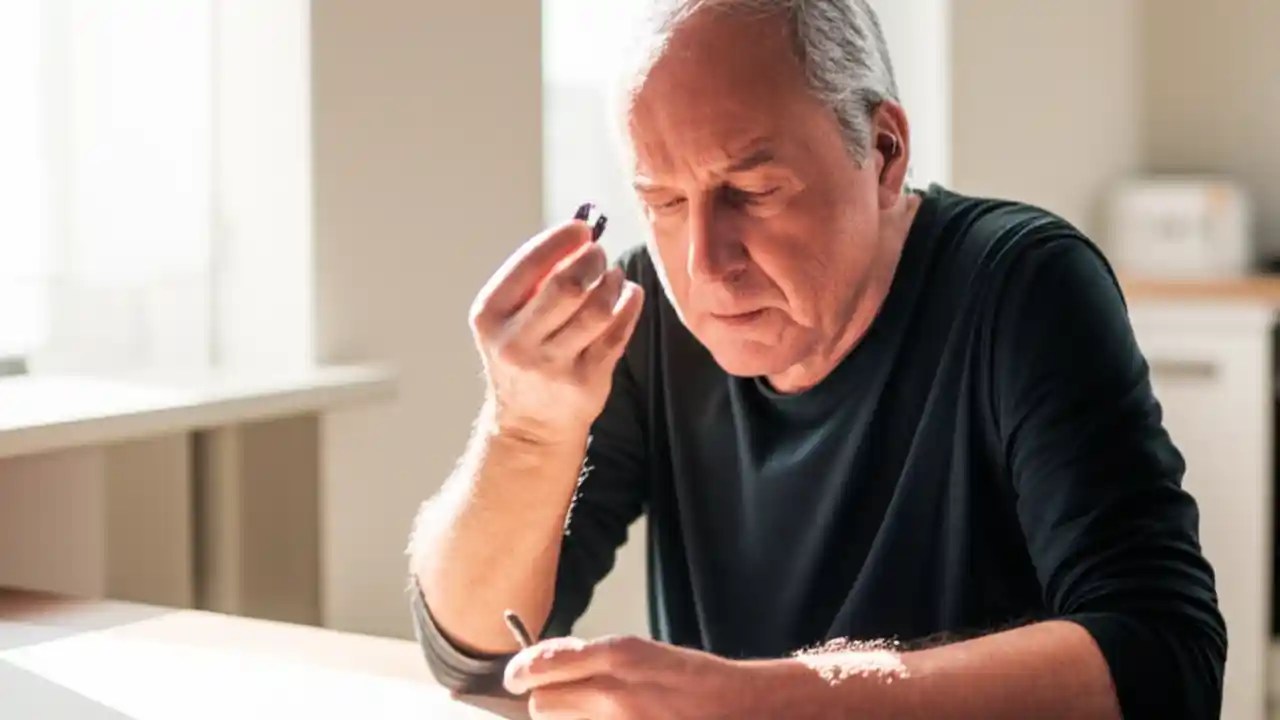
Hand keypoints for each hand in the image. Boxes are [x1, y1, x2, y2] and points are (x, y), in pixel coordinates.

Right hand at [470, 221, 644, 445]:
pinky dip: (629, 306)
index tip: (582, 229)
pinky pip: (618, 334)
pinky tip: (628, 295)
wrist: (529, 423)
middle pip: (566, 285)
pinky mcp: (585, 383)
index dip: (562, 240)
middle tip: (600, 255)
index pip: (530, 264)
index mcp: (490, 315)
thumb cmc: (524, 354)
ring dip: (613, 283)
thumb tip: (581, 234)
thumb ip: (536, 277)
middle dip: (592, 260)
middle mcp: (516, 342)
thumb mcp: (510, 317)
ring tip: (613, 277)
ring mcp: (551, 367)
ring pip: (597, 310)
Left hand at [503, 635, 754, 719]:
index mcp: (618, 655)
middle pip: (541, 704)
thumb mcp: (642, 653)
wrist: (738, 709)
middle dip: (546, 700)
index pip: (542, 665)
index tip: (514, 676)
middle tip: (563, 698)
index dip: (521, 672)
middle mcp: (614, 692)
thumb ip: (593, 657)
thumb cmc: (691, 680)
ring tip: (594, 715)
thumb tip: (544, 661)